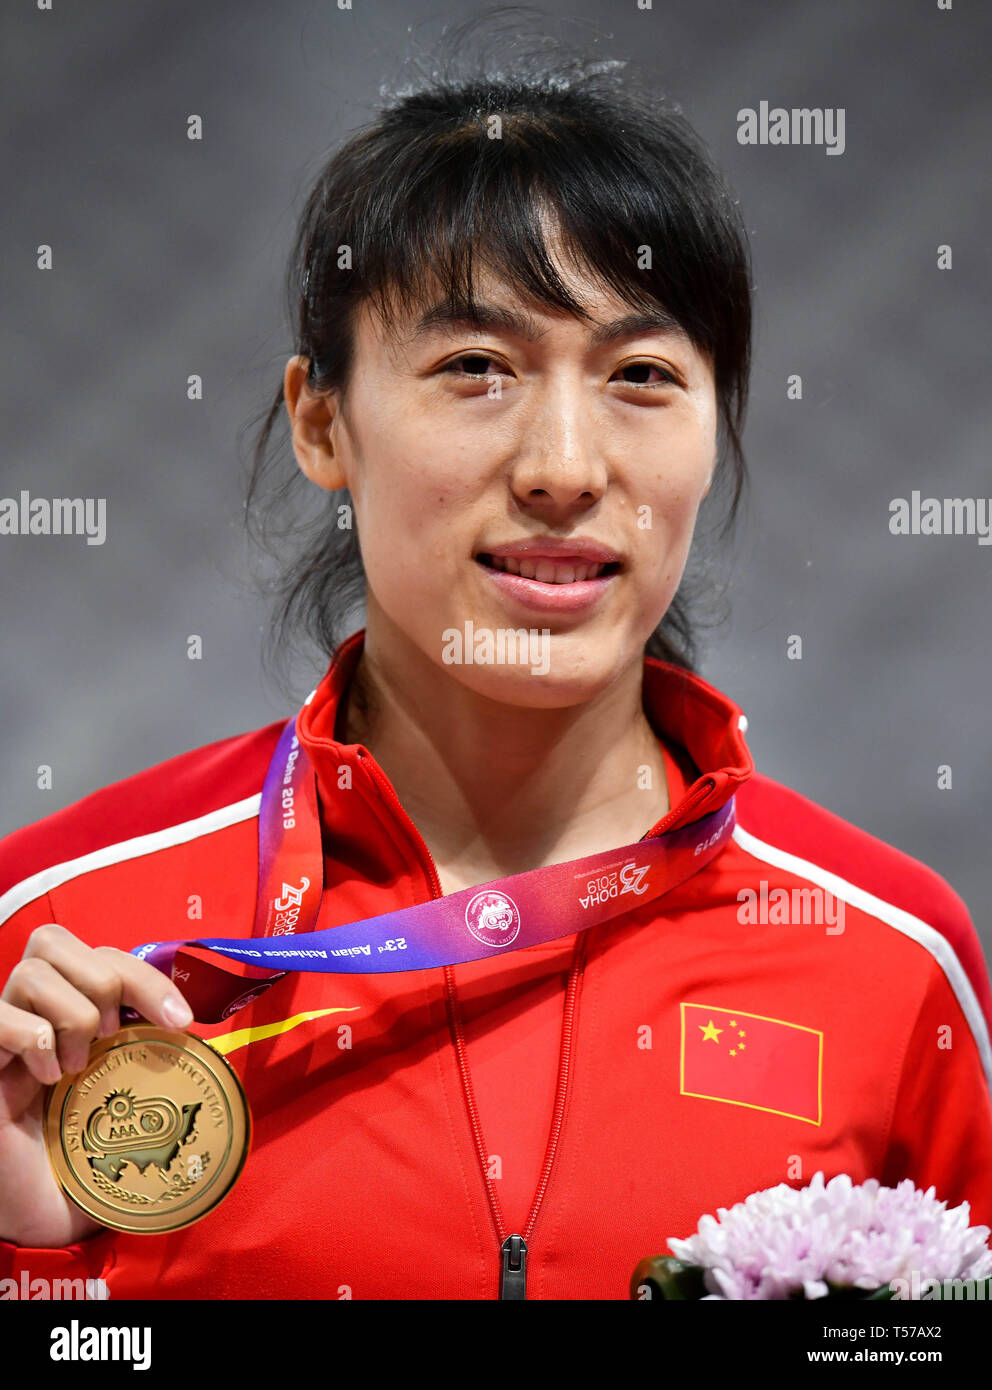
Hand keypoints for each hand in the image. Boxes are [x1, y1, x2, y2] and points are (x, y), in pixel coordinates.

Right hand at [0, 923, 193, 1246]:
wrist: (38, 1221)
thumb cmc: (86, 1164)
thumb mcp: (131, 1104)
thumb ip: (157, 1064)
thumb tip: (215, 1043)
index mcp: (70, 1014)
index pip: (103, 957)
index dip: (146, 978)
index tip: (180, 1021)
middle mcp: (31, 1015)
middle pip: (54, 940)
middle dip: (103, 980)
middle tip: (112, 1037)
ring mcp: (1, 1037)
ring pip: (30, 973)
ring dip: (70, 1015)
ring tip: (79, 1065)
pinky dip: (31, 1038)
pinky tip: (49, 1077)